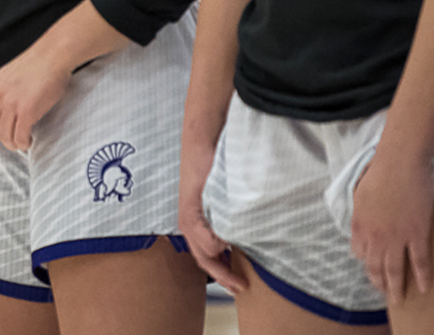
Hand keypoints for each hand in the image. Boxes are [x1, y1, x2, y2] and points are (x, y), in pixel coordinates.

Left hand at [0, 39, 73, 151]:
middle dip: (7, 138)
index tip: (10, 131)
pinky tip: (30, 141)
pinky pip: (20, 136)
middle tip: (17, 141)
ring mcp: (10, 104)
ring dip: (15, 144)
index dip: (1, 127)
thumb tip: (7, 116)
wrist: (53, 55)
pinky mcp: (26, 111)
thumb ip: (3, 95)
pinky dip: (24, 143)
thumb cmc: (37, 65)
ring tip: (24, 143)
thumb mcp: (8, 79)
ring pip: (6, 136)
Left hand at [178, 135, 245, 290]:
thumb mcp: (222, 201)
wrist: (202, 146)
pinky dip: (214, 242)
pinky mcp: (191, 205)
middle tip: (241, 288)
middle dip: (223, 276)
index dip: (223, 275)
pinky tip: (227, 246)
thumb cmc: (215, 171)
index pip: (207, 258)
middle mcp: (188, 224)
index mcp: (195, 226)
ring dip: (220, 263)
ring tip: (239, 276)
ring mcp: (188, 216)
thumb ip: (228, 220)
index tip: (241, 285)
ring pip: (203, 249)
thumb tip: (245, 239)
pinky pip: (202, 232)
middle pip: (204, 259)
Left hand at [350, 150, 433, 304]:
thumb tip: (361, 224)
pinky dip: (423, 277)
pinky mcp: (417, 233)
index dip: (366, 262)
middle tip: (386, 293)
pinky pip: (420, 261)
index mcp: (359, 225)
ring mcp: (396, 237)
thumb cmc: (378, 173)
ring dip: (397, 288)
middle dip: (380, 283)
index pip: (359, 253)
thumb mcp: (359, 194)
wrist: (400, 163)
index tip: (373, 268)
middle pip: (376, 267)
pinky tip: (425, 288)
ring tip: (399, 300)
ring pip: (395, 270)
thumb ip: (360, 214)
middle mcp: (375, 236)